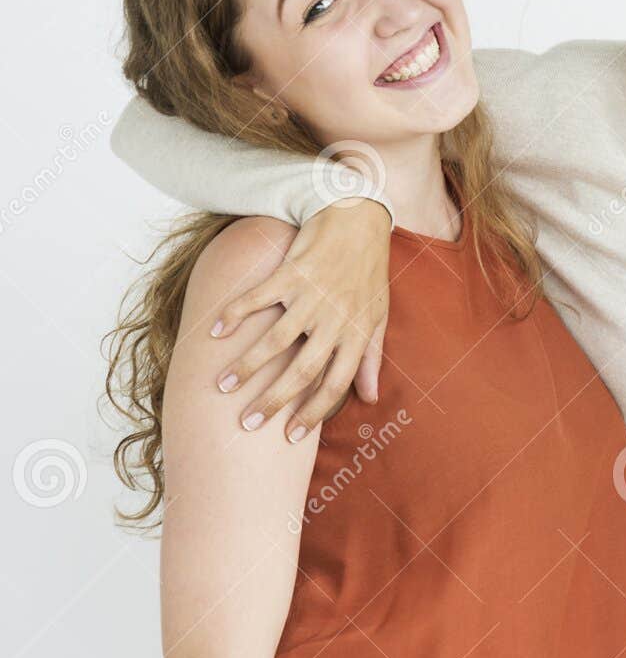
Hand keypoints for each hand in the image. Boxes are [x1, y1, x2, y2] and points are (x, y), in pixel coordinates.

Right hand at [212, 199, 390, 439]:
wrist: (358, 220)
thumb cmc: (367, 274)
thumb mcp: (378, 318)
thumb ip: (369, 359)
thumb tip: (370, 399)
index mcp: (356, 334)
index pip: (336, 385)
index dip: (314, 413)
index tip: (291, 437)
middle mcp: (335, 319)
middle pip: (302, 370)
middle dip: (274, 400)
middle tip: (248, 422)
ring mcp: (312, 296)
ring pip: (276, 340)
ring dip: (247, 365)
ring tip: (222, 386)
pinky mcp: (292, 272)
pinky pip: (258, 298)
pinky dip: (235, 315)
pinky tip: (215, 333)